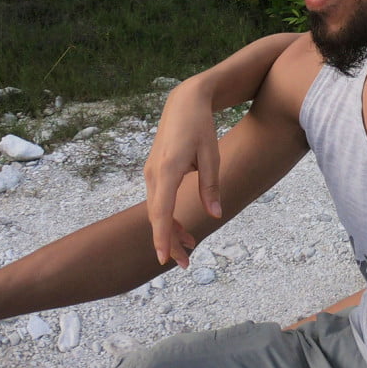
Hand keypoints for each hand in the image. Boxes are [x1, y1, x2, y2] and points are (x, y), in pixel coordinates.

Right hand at [144, 80, 222, 267]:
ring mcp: (151, 173)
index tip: (163, 259)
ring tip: (189, 248)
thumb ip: (211, 187)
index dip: (162, 236)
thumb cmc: (200, 126)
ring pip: (156, 211)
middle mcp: (153, 174)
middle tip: (186, 264)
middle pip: (157, 216)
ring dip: (170, 230)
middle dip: (169, 241)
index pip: (162, 211)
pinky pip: (158, 201)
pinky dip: (168, 217)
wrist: (184, 103)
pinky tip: (182, 228)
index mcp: (168, 170)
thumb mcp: (212, 156)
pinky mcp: (154, 172)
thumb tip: (215, 215)